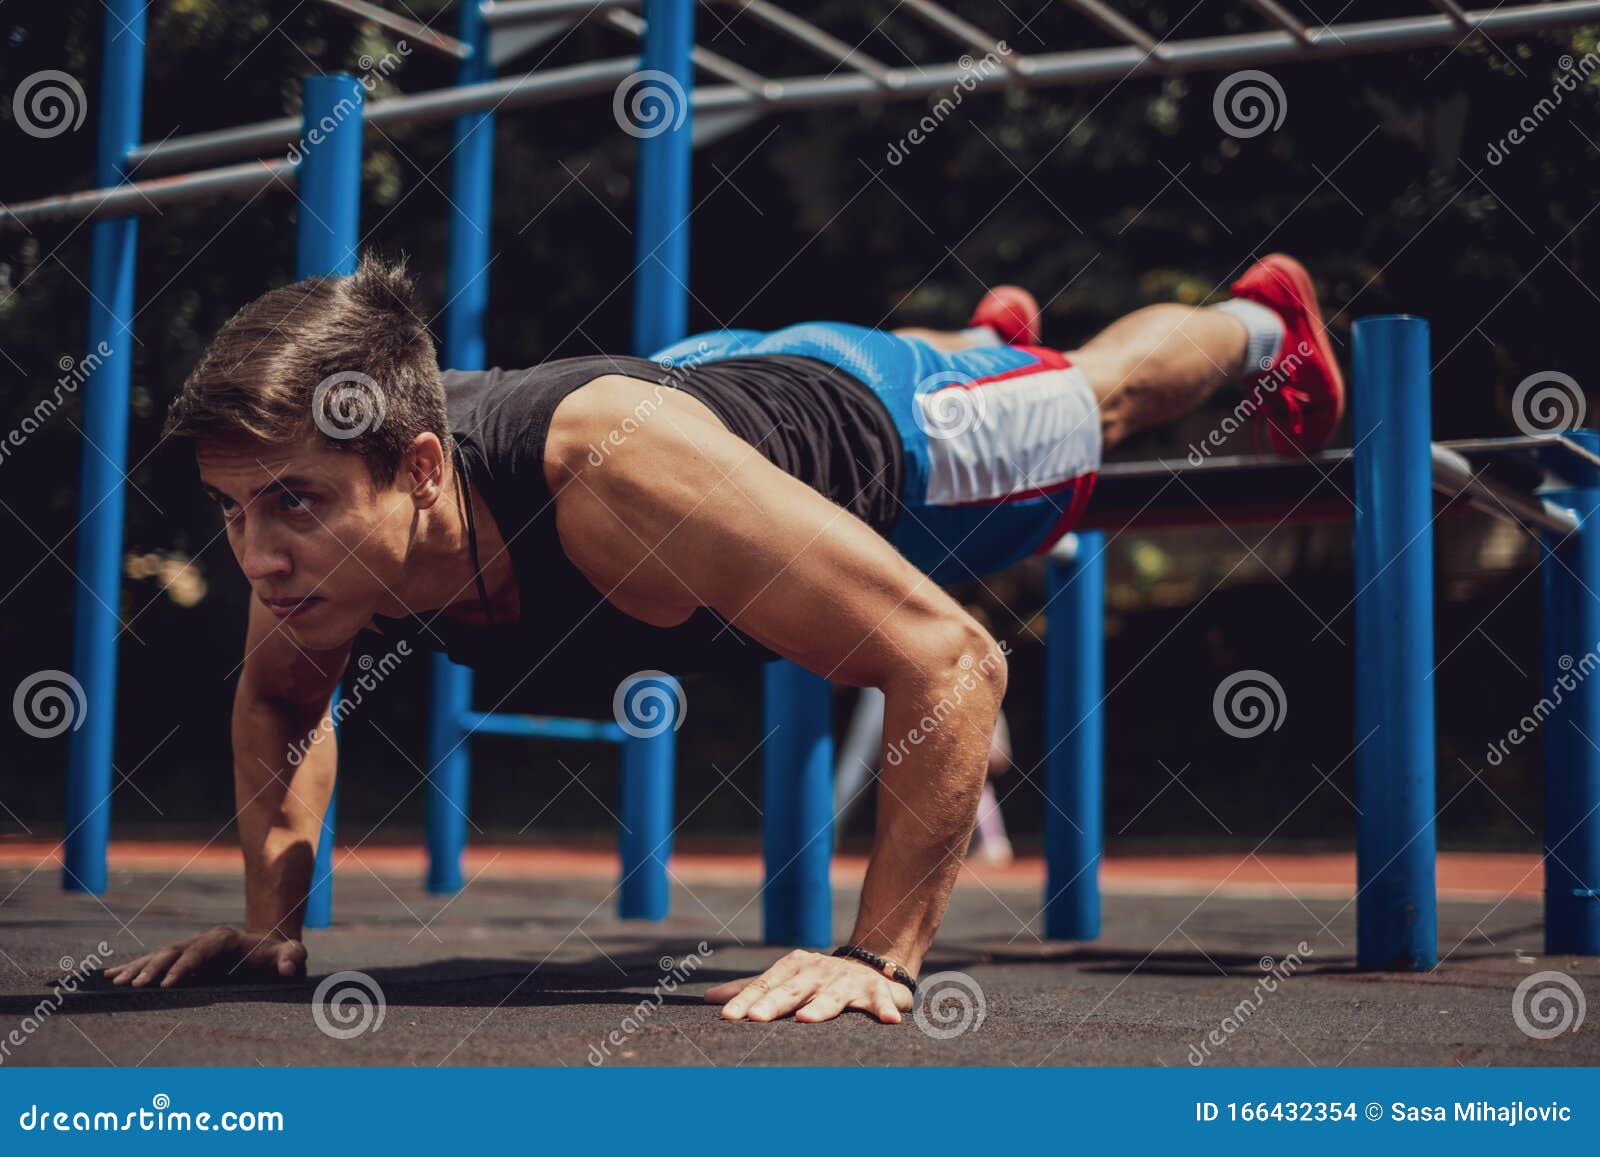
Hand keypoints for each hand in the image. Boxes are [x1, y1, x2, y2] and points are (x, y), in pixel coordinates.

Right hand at [103, 925, 305, 988]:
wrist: (269, 950)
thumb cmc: (280, 956)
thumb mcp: (291, 955)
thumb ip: (292, 958)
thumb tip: (285, 969)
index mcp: (224, 938)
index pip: (200, 950)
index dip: (185, 965)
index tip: (169, 983)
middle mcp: (202, 941)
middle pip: (173, 951)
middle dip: (154, 968)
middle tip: (136, 986)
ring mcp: (190, 949)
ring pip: (159, 956)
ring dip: (138, 968)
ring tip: (116, 982)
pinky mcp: (182, 961)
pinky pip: (154, 963)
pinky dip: (133, 968)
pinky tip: (110, 976)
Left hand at [705, 949, 914, 1023]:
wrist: (871, 964)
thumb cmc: (818, 979)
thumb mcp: (784, 979)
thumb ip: (750, 989)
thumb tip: (709, 999)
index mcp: (793, 968)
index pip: (765, 985)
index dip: (745, 1000)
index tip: (726, 1016)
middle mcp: (818, 971)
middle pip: (793, 989)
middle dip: (773, 1003)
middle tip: (755, 1018)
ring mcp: (847, 980)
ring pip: (833, 995)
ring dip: (821, 1006)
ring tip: (806, 1019)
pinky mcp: (876, 991)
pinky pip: (880, 1000)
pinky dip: (885, 1009)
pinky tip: (889, 1020)